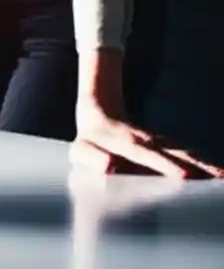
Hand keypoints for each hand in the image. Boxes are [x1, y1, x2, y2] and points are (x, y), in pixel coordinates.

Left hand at [72, 104, 223, 178]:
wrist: (100, 114)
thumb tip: (109, 166)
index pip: (150, 156)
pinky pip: (192, 158)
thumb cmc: (89, 142)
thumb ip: (93, 158)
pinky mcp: (171, 149)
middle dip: (200, 167)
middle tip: (220, 178)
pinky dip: (208, 167)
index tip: (184, 174)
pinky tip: (221, 175)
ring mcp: (164, 145)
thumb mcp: (83, 150)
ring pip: (189, 155)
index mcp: (129, 145)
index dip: (166, 164)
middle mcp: (151, 143)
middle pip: (179, 155)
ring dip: (208, 167)